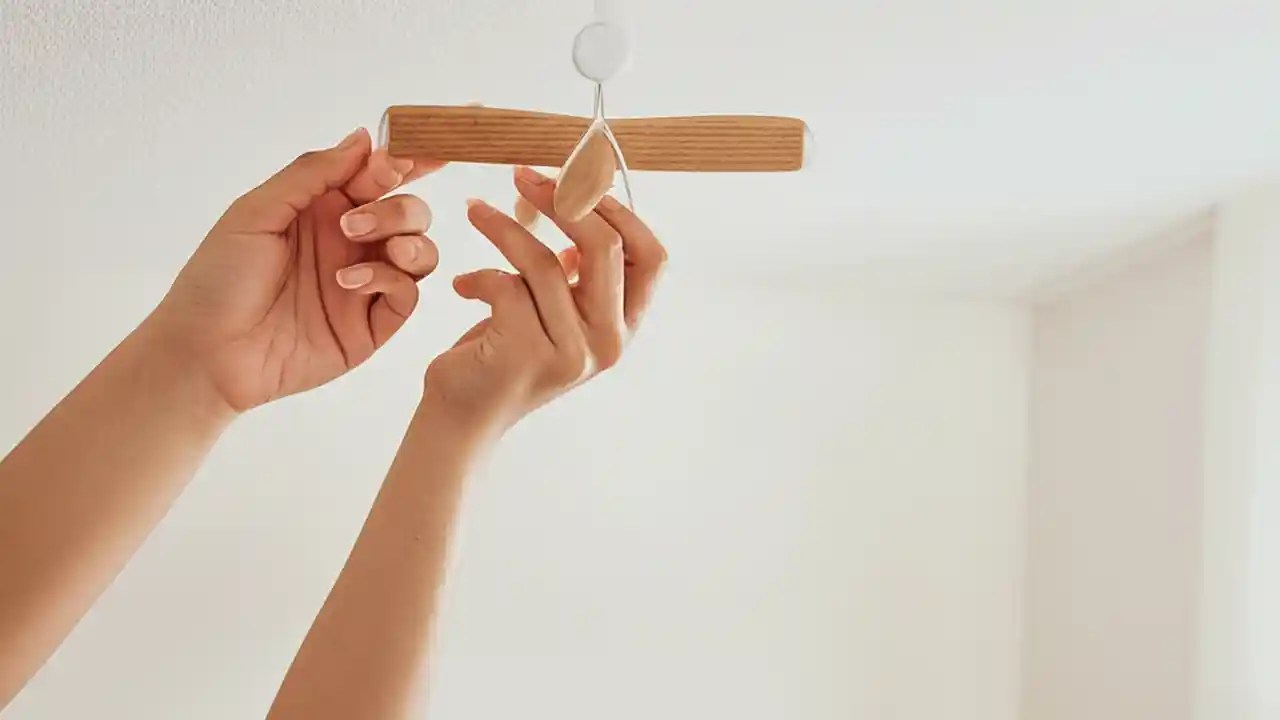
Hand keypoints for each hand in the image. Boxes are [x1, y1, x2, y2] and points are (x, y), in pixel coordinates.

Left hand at [150, 128, 443, 411]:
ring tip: (369, 248)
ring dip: (407, 240)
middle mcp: (351, 243)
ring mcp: (365, 285)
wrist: (208, 351)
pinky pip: (407, 295)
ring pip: (420, 251)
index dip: (404, 162)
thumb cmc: (218, 278)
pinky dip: (391, 280)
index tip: (411, 156)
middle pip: (409, 211)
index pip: (378, 176)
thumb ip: (313, 173)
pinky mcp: (372, 326)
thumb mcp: (257, 211)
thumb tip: (365, 138)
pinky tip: (350, 283)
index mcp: (324, 209)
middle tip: (356, 221)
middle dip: (398, 208)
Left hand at [425, 166, 666, 429]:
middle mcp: (609, 341)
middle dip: (561, 200)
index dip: (618, 209)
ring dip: (503, 227)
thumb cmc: (506, 351)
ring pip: (544, 261)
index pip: (652, 256)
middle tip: (520, 175)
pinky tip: (461, 285)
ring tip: (476, 211)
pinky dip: (477, 276)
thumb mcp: (554, 307)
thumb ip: (576, 267)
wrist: (464, 418)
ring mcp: (572, 351)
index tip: (575, 178)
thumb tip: (577, 193)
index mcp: (624, 325)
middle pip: (605, 247)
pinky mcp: (527, 352)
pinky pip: (505, 285)